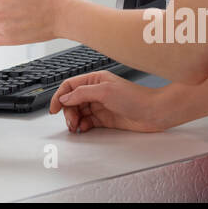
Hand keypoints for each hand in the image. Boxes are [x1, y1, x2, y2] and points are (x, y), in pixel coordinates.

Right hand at [49, 70, 166, 133]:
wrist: (154, 113)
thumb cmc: (136, 98)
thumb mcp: (105, 91)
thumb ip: (82, 93)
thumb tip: (65, 97)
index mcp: (95, 80)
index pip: (70, 86)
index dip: (59, 96)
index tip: (53, 109)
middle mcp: (96, 92)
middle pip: (72, 101)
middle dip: (68, 111)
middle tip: (71, 122)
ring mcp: (100, 105)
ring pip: (79, 112)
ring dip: (74, 120)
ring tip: (76, 127)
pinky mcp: (105, 118)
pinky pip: (87, 121)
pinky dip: (83, 126)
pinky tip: (83, 129)